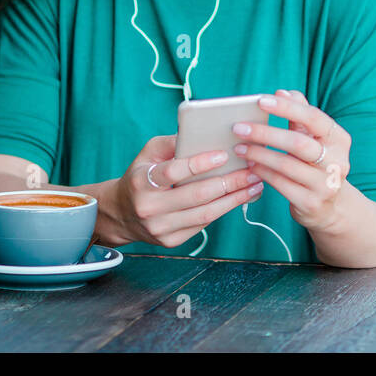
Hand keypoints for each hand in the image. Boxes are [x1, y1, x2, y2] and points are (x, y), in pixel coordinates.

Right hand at [112, 134, 261, 248]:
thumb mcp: (148, 154)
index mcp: (142, 182)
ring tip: (254, 186)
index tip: (224, 154)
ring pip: (205, 214)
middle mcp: (149, 208)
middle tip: (252, 171)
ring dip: (234, 199)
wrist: (121, 213)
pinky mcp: (171, 241)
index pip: (174, 172)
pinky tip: (239, 198)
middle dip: (229, 183)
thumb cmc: (141, 175)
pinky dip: (223, 210)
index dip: (200, 164)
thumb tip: (202, 134)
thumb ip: (172, 142)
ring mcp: (160, 228)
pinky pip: (203, 224)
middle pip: (196, 195)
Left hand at [232, 89, 351, 233]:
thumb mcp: (313, 139)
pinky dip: (262, 172)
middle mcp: (337, 162)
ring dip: (259, 154)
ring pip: (286, 165)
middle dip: (265, 133)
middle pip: (298, 143)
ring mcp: (325, 185)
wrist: (329, 206)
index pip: (314, 118)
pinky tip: (250, 165)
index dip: (287, 108)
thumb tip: (283, 92)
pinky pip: (281, 184)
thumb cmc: (316, 163)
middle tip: (239, 128)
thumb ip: (300, 115)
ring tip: (240, 147)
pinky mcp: (311, 203)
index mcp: (339, 140)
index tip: (261, 101)